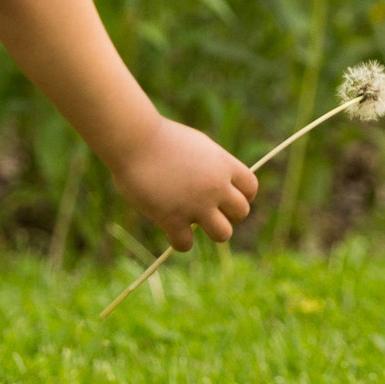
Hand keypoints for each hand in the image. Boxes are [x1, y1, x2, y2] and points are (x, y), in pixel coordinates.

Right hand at [108, 117, 258, 250]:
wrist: (134, 140)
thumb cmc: (159, 139)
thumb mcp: (196, 146)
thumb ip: (212, 166)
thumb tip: (221, 187)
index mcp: (223, 164)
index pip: (251, 188)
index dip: (241, 195)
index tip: (225, 197)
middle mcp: (215, 186)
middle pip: (241, 213)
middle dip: (227, 214)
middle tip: (207, 209)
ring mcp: (195, 204)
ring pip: (223, 234)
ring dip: (210, 231)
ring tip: (193, 223)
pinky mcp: (172, 218)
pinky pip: (185, 244)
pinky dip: (178, 240)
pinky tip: (169, 229)